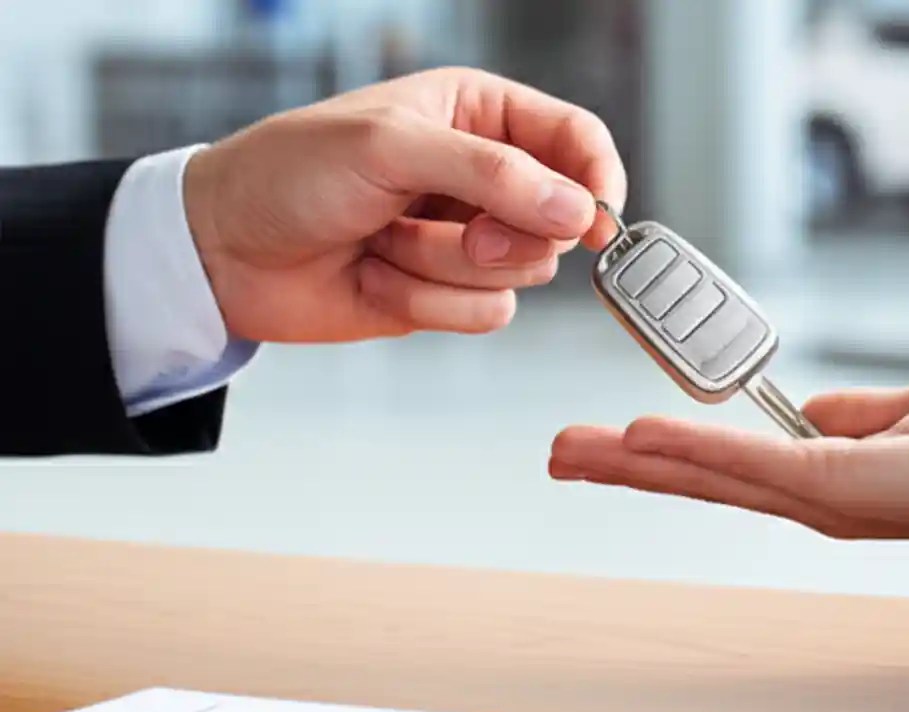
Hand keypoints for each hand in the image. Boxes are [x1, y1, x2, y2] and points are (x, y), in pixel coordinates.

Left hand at [184, 67, 626, 342]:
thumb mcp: (390, 147)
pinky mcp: (448, 292)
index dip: (597, 178)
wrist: (224, 252)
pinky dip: (429, 302)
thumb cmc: (288, 174)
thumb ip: (491, 172)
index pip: (575, 139)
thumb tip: (575, 209)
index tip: (596, 221)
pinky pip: (487, 314)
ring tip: (386, 241)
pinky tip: (377, 275)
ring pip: (523, 273)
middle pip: (559, 218)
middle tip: (457, 228)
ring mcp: (467, 238)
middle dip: (502, 233)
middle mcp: (482, 176)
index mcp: (477, 113)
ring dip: (448, 267)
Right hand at [550, 366, 908, 550]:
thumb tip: (812, 410)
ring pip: (705, 474)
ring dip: (632, 460)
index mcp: (831, 473)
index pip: (730, 461)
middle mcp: (813, 495)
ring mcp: (818, 495)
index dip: (670, 448)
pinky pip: (746, 461)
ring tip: (570, 449)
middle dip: (625, 465)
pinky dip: (687, 447)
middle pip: (699, 476)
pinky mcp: (833, 484)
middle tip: (562, 452)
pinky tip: (635, 437)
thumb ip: (856, 412)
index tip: (621, 433)